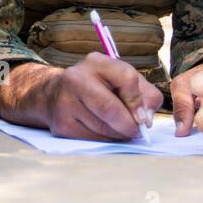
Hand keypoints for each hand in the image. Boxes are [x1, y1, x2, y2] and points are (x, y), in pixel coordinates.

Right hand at [43, 53, 162, 140]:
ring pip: (102, 129)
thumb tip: (146, 119)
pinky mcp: (61, 124)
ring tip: (119, 130)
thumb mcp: (123, 81)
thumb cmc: (99, 87)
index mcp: (97, 62)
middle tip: (136, 131)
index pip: (127, 78)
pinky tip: (103, 132)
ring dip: (118, 135)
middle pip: (111, 109)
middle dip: (129, 125)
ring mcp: (65, 102)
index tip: (143, 116)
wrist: (56, 95)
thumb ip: (145, 95)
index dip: (139, 102)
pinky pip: (92, 139)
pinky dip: (104, 140)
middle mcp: (76, 78)